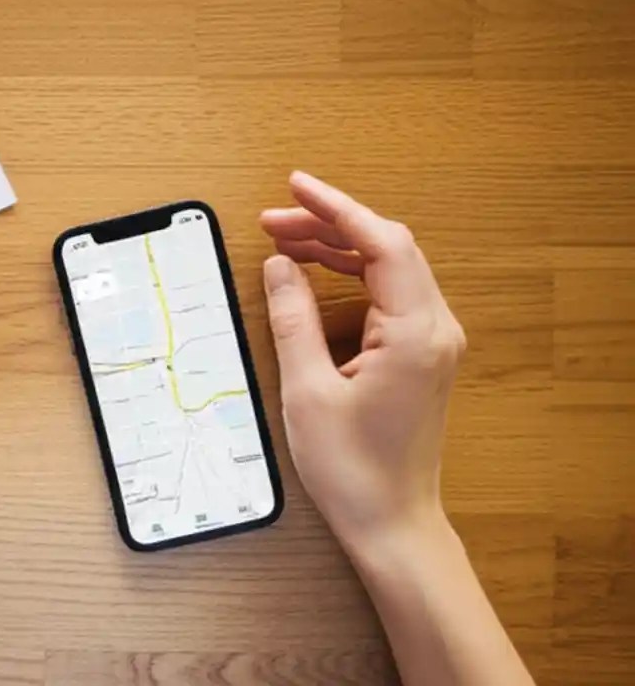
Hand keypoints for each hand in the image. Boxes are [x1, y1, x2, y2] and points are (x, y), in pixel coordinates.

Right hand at [260, 172, 465, 550]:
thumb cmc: (353, 469)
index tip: (296, 187)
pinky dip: (350, 275)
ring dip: (337, 249)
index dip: (336, 208)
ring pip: (387, 268)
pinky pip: (388, 294)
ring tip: (284, 241)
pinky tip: (313, 274)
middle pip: (386, 248)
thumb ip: (292, 319)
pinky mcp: (421, 354)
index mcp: (414, 333)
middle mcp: (435, 329)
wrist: (392, 521)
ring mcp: (432, 341)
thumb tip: (279, 266)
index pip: (382, 243)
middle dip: (328, 226)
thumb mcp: (307, 391)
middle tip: (273, 220)